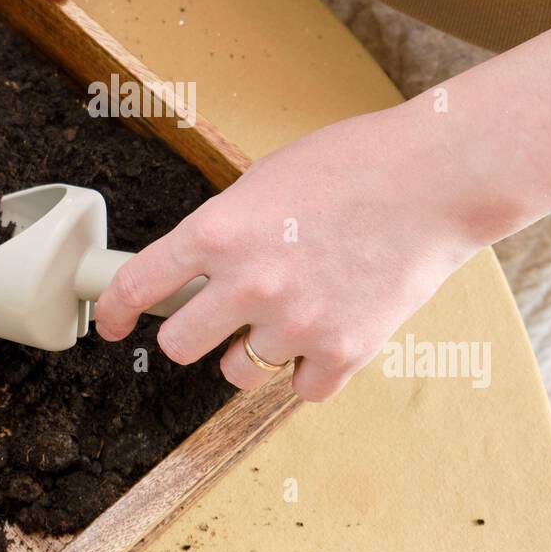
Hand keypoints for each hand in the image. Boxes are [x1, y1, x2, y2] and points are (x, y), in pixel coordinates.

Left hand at [92, 103, 490, 401]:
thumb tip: (197, 267)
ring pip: (237, 372)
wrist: (438, 178)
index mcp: (218, 230)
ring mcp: (295, 324)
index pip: (139, 284)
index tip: (112, 324)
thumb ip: (225, 228)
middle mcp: (247, 283)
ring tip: (290, 314)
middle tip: (221, 314)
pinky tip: (330, 330)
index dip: (115, 310)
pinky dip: (310, 368)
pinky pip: (300, 388)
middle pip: (181, 344)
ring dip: (252, 351)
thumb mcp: (266, 180)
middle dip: (194, 330)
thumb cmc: (356, 163)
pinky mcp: (343, 352)